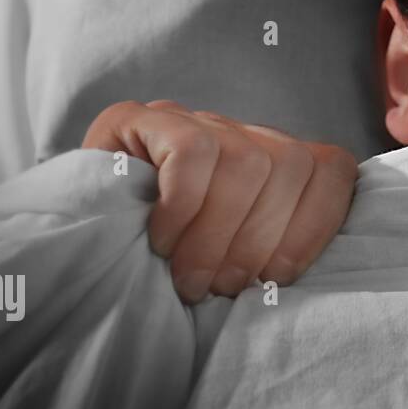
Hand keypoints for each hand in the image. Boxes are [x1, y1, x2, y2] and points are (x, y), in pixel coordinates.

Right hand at [83, 100, 358, 303]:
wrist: (76, 244)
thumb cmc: (173, 269)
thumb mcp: (236, 266)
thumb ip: (276, 257)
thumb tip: (298, 279)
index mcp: (281, 163)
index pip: (331, 169)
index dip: (313, 227)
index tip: (277, 279)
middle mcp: (244, 133)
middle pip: (290, 167)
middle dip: (258, 242)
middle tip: (221, 289)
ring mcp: (196, 120)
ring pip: (246, 161)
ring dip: (219, 235)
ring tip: (190, 279)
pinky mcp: (144, 119)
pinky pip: (192, 153)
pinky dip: (184, 206)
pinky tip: (162, 240)